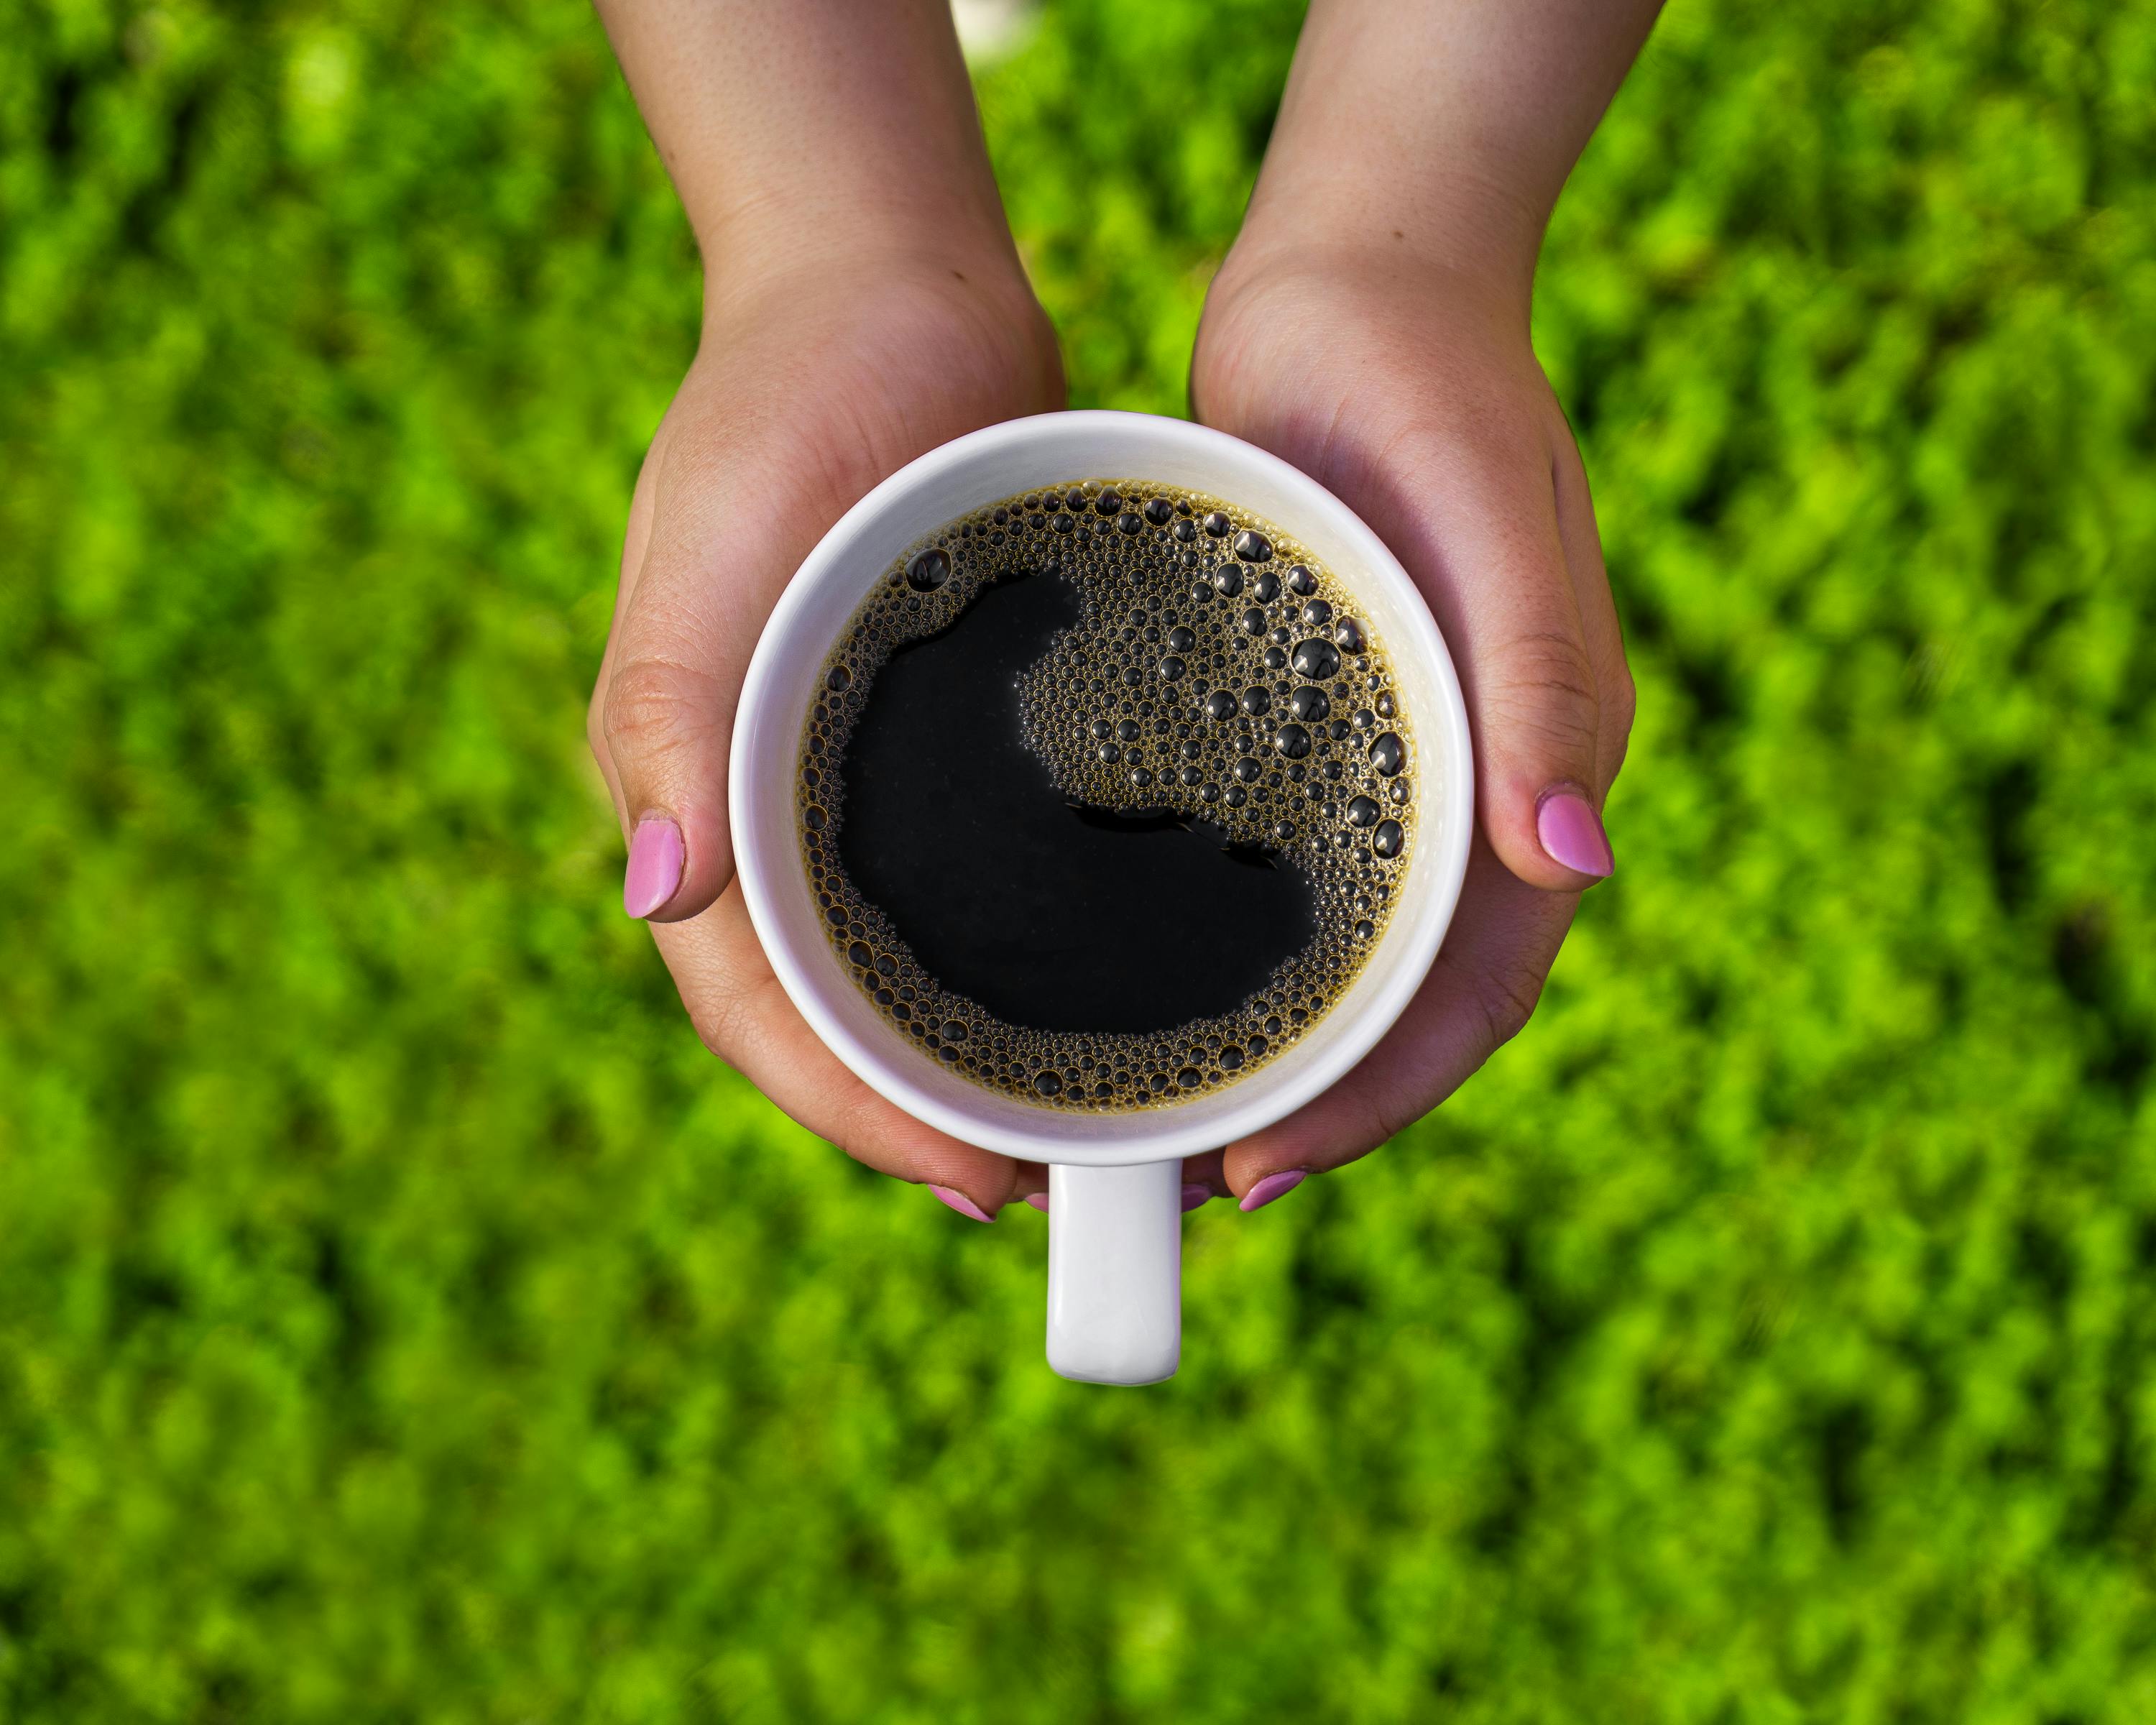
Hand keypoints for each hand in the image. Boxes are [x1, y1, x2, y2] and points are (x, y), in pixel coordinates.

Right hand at [588, 249, 1066, 1214]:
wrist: (890, 297)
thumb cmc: (787, 409)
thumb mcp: (716, 547)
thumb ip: (674, 711)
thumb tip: (661, 891)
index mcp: (701, 793)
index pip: (762, 1007)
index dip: (858, 1112)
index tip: (979, 1181)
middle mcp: (774, 812)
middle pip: (839, 1016)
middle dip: (932, 1118)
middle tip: (1066, 1188)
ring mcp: (855, 786)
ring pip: (911, 968)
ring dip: (987, 1058)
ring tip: (1101, 1129)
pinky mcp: (944, 747)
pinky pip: (976, 884)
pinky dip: (1030, 956)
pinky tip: (1118, 994)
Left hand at [1186, 241, 1635, 1205]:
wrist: (1360, 288)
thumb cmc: (1437, 390)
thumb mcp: (1489, 521)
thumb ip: (1543, 679)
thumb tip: (1575, 859)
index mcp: (1534, 768)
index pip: (1473, 987)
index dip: (1380, 1094)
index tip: (1263, 1166)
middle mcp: (1464, 789)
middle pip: (1397, 998)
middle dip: (1308, 1100)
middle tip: (1184, 1177)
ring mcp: (1387, 765)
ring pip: (1333, 952)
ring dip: (1260, 1042)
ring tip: (1145, 1116)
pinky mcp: (1309, 723)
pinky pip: (1277, 870)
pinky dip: (1220, 943)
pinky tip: (1126, 977)